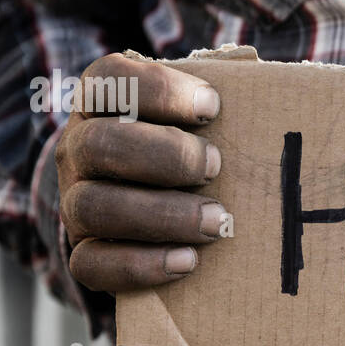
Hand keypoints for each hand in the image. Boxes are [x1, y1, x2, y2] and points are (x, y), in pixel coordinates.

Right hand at [55, 53, 225, 292]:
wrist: (157, 211)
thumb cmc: (191, 148)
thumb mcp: (195, 120)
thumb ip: (215, 108)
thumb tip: (270, 103)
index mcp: (102, 103)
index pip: (109, 79)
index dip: (159, 90)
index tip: (212, 107)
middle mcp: (78, 148)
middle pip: (100, 144)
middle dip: (167, 156)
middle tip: (217, 167)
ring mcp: (74, 202)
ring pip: (93, 206)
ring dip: (162, 215)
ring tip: (217, 221)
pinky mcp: (83, 251)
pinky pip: (90, 264)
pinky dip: (141, 265)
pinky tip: (189, 261)